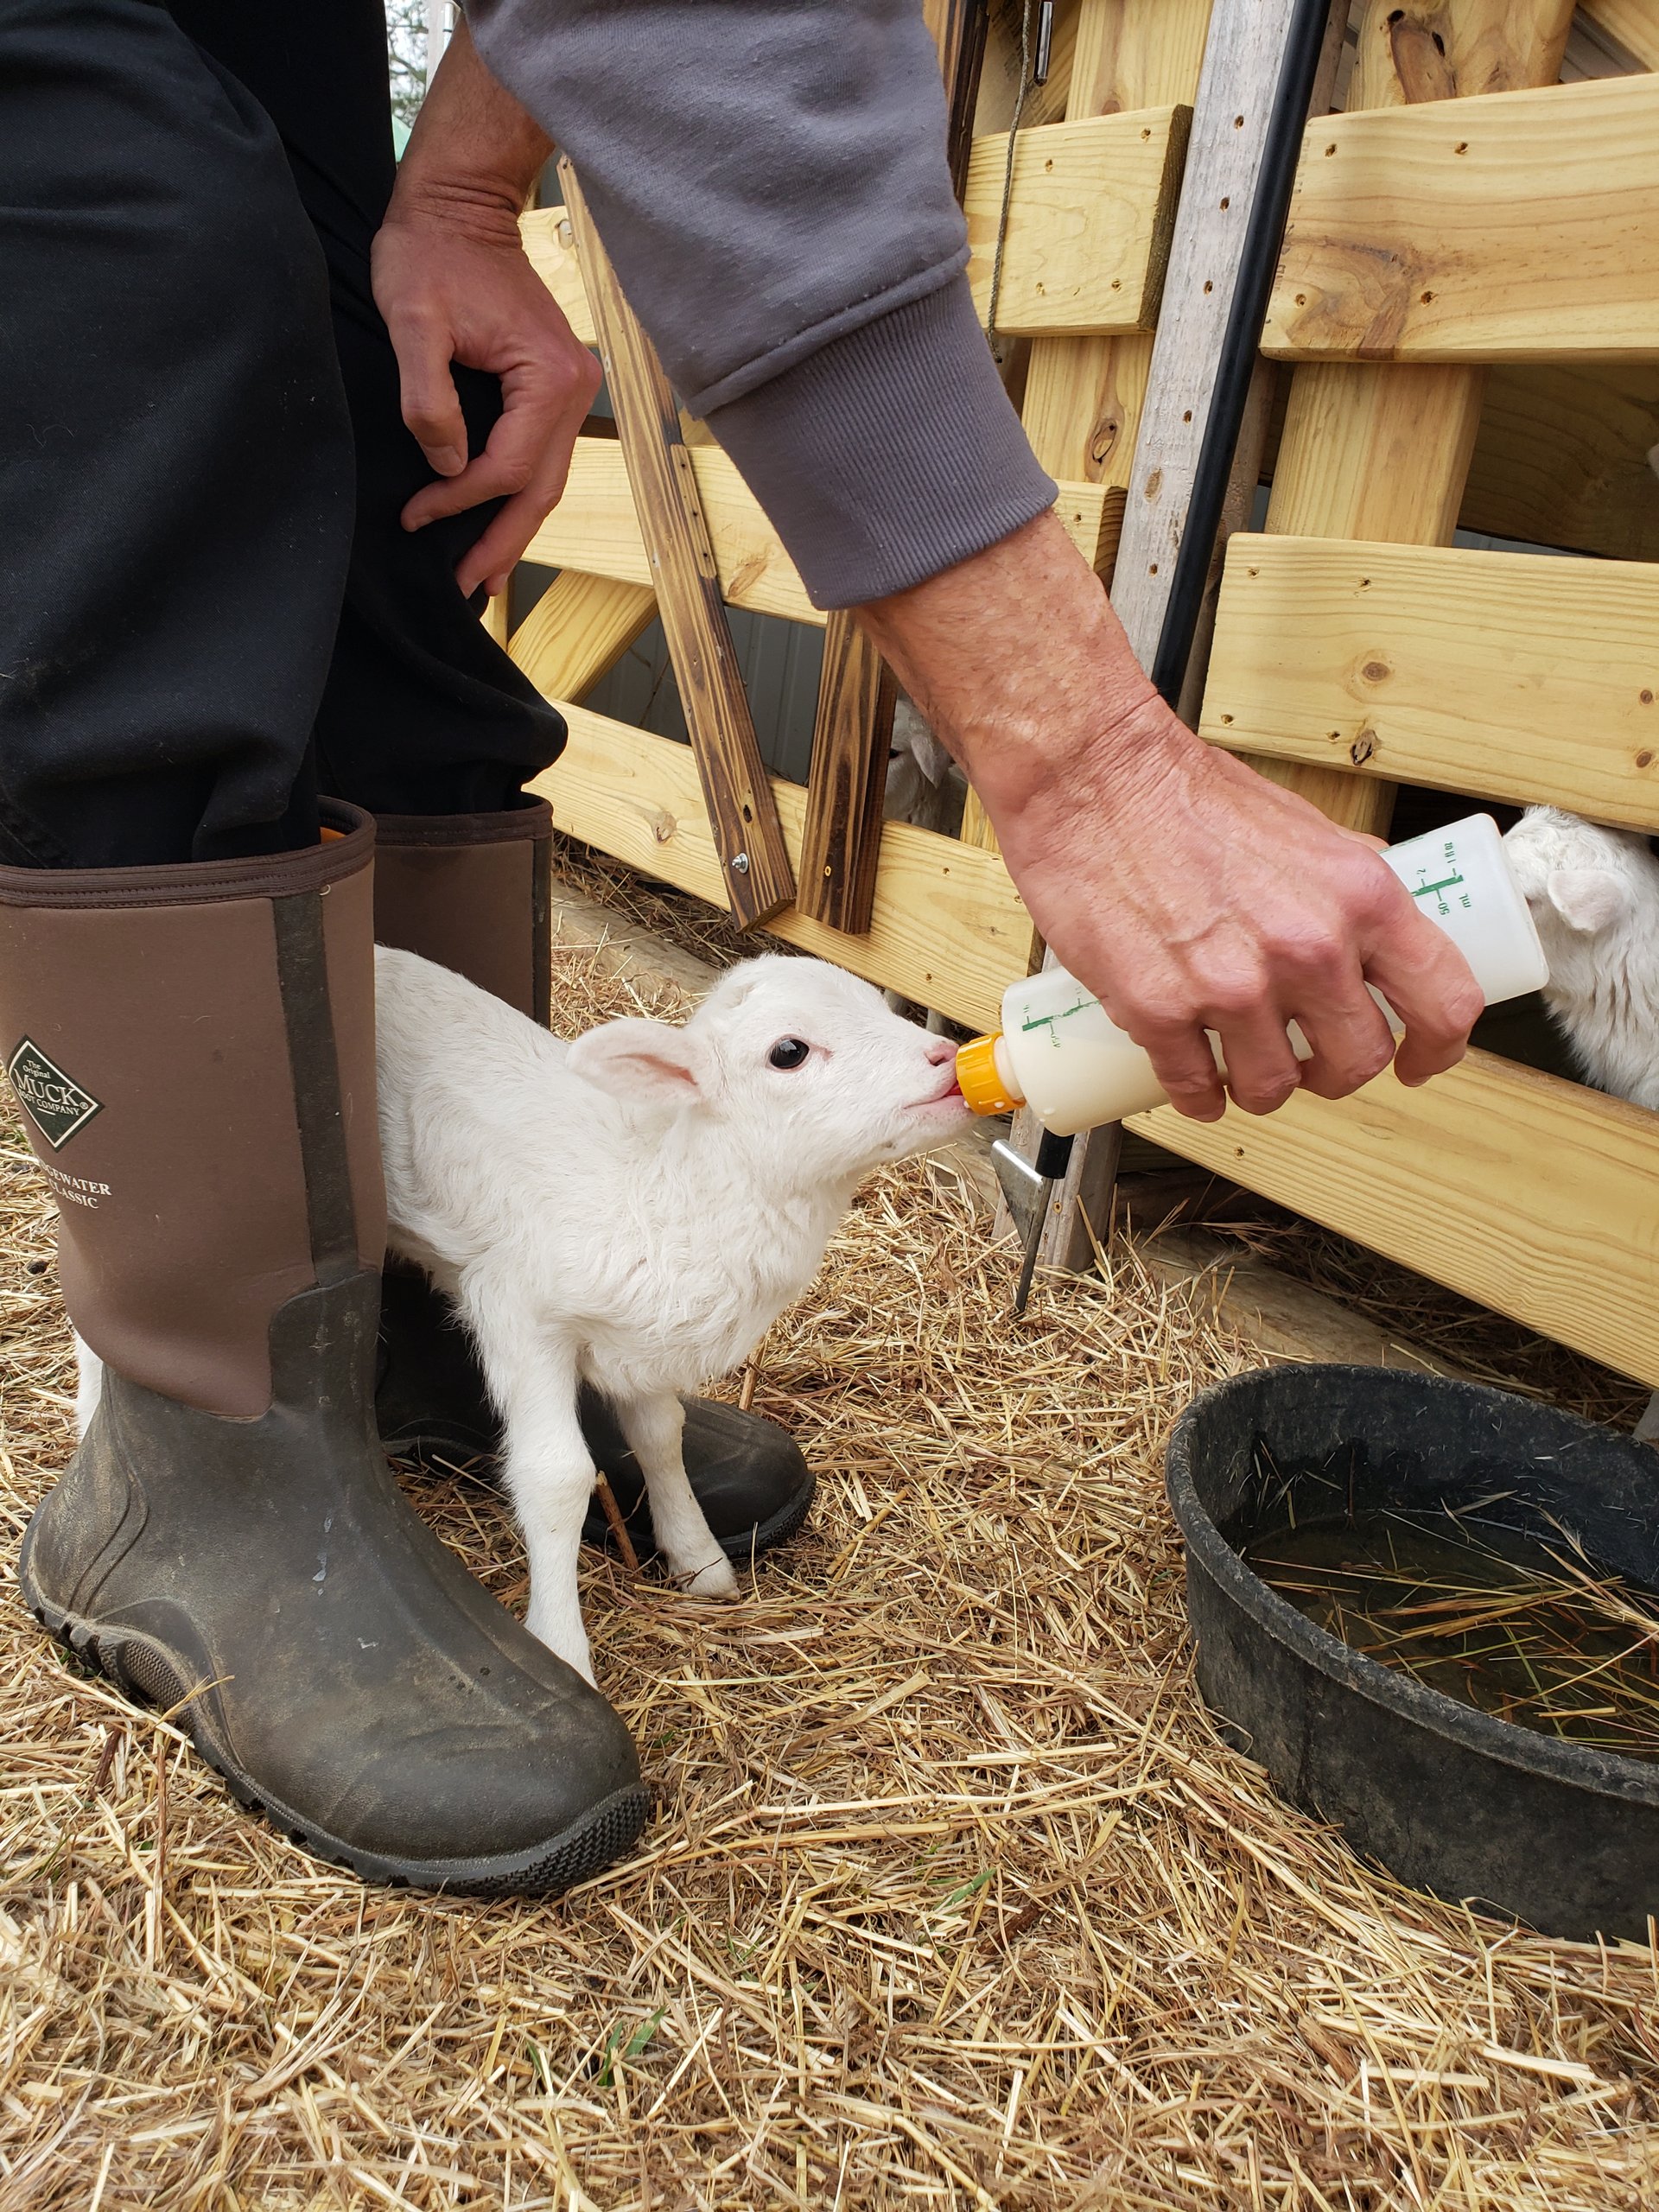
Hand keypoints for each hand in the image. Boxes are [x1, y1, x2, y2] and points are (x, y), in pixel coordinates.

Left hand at [372, 188, 600, 598]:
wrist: (460, 205)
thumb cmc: (431, 250)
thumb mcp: (412, 317)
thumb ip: (428, 397)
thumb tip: (446, 464)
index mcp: (548, 378)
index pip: (508, 467)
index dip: (460, 502)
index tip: (413, 517)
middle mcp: (575, 389)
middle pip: (541, 490)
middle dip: (503, 542)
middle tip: (470, 588)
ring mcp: (572, 389)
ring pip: (546, 480)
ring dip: (514, 529)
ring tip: (487, 575)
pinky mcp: (554, 387)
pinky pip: (540, 456)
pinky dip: (517, 494)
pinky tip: (497, 523)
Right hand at [994, 703, 1482, 1119]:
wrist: (1091, 780)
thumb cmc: (1184, 794)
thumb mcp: (1304, 826)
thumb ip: (1346, 883)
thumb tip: (1376, 924)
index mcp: (1360, 897)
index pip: (1442, 1001)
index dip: (1439, 1048)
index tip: (1418, 1062)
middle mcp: (1308, 949)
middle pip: (1358, 1062)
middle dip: (1333, 1072)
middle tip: (1307, 1060)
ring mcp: (1233, 987)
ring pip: (1275, 1087)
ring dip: (1260, 1088)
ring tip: (1238, 1065)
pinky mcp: (1160, 1010)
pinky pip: (1194, 1089)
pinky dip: (1197, 1096)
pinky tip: (1192, 1080)